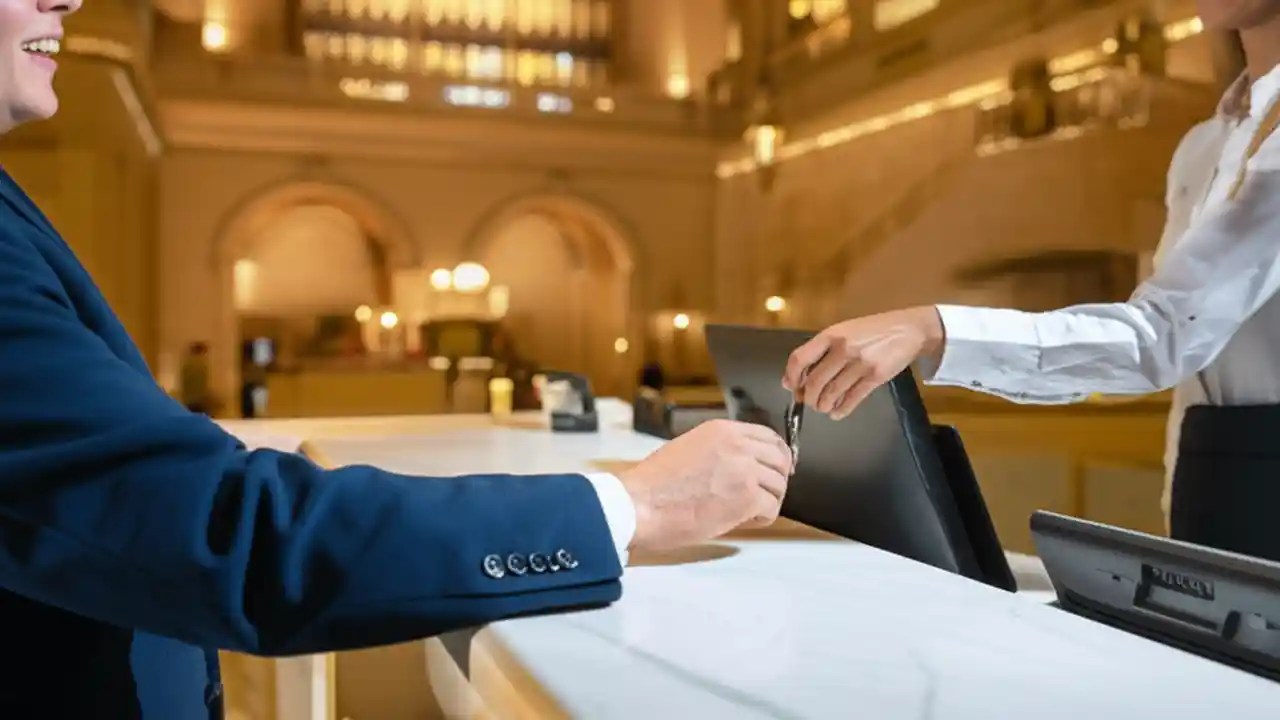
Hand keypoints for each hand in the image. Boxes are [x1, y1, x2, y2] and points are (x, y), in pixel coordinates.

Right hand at [618, 419, 790, 551]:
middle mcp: (737, 445)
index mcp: (722, 431)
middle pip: (780, 459)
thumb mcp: (688, 448)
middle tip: (766, 495)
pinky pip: (771, 508)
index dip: (777, 455)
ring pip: (779, 485)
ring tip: (749, 512)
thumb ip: (718, 451)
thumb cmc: (654, 484)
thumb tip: (738, 466)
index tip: (777, 468)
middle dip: (777, 478)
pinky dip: (762, 518)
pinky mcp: (747, 497)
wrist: (639, 504)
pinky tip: (744, 521)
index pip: (768, 436)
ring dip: (769, 500)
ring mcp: (745, 470)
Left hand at [783, 306, 944, 419]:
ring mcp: (861, 364)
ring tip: (822, 407)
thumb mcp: (844, 331)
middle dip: (807, 398)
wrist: (908, 329)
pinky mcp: (876, 377)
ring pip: (832, 393)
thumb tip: (794, 378)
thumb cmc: (872, 330)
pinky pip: (853, 399)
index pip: (800, 359)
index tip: (790, 387)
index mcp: (831, 335)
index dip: (791, 377)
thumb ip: (820, 350)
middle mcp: (843, 349)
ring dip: (823, 405)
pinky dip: (841, 409)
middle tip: (808, 402)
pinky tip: (837, 413)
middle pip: (814, 382)